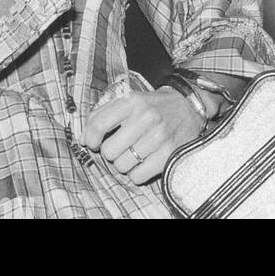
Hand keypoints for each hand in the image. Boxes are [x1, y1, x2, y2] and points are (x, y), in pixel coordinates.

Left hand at [83, 90, 207, 185]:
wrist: (190, 107)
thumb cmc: (154, 106)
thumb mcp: (131, 100)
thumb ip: (104, 113)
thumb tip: (83, 139)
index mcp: (133, 101)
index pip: (98, 124)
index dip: (90, 138)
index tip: (93, 142)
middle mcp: (146, 117)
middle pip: (108, 151)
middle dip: (112, 151)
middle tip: (122, 145)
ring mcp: (158, 137)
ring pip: (122, 165)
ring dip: (125, 162)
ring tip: (136, 151)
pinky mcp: (168, 154)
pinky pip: (137, 176)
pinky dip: (137, 172)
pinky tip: (145, 160)